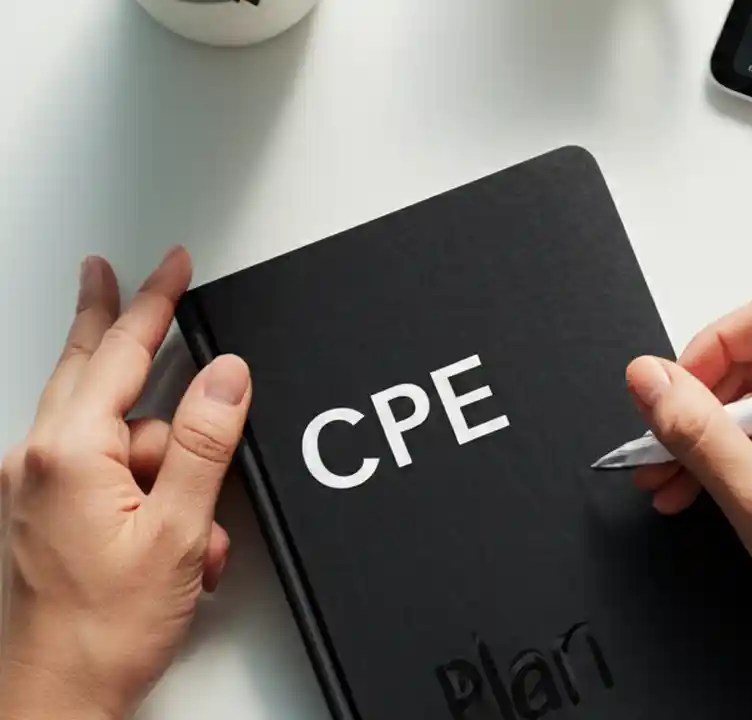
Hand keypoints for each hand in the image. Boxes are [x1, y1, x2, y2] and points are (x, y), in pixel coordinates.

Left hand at [0, 249, 251, 719]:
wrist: (55, 697)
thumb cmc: (102, 631)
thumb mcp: (177, 532)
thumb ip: (204, 444)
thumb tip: (225, 376)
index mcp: (67, 455)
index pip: (119, 354)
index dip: (153, 303)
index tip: (172, 266)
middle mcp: (37, 461)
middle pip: (85, 367)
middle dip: (109, 320)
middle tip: (110, 270)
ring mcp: (33, 486)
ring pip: (105, 428)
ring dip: (159, 460)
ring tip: (193, 531)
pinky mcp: (40, 511)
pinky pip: (98, 467)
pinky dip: (142, 486)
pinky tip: (172, 536)